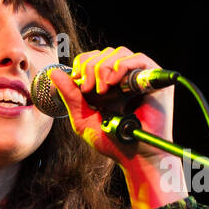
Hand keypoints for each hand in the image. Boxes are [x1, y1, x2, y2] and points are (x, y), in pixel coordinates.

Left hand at [46, 47, 188, 208]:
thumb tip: (54, 72)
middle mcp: (125, 78)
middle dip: (90, 67)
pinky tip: (113, 83)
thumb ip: (70, 95)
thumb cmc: (112, 141)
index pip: (94, 58)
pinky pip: (139, 59)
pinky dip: (122, 66)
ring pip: (119, 53)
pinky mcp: (154, 79)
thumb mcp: (83, 117)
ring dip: (104, 67)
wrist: (135, 156)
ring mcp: (140, 77)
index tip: (78, 82)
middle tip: (89, 90)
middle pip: (104, 53)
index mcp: (109, 84)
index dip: (82, 63)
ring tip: (102, 90)